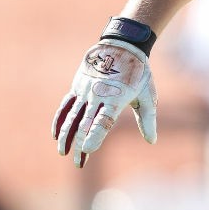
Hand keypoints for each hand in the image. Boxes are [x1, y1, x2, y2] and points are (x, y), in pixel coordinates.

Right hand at [52, 40, 156, 167]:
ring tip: (63, 152)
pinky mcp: (77, 87)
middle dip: (80, 145)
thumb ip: (148, 119)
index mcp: (117, 98)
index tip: (88, 149)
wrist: (121, 46)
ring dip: (65, 136)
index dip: (95, 135)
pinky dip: (60, 120)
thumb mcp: (147, 94)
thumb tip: (152, 141)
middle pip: (85, 124)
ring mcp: (85, 91)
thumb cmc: (138, 72)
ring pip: (72, 116)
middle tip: (79, 164)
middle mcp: (98, 95)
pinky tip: (56, 134)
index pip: (103, 121)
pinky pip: (66, 106)